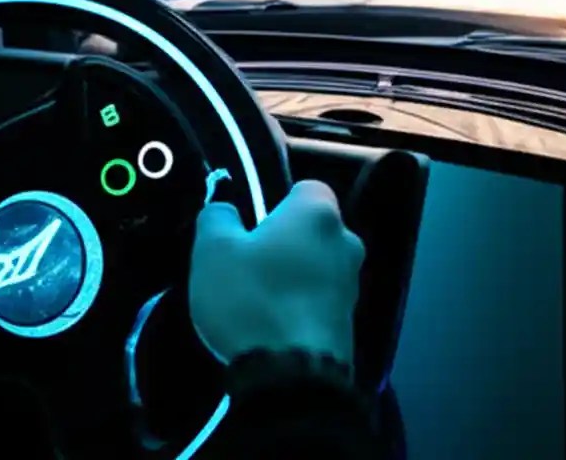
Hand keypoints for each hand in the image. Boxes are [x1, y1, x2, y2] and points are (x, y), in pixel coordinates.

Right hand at [189, 180, 363, 364]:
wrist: (292, 377)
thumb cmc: (252, 299)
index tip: (251, 225)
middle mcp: (346, 242)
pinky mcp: (351, 323)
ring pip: (318, 266)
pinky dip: (301, 306)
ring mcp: (352, 285)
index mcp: (318, 213)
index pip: (306, 188)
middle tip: (249, 263)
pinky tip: (273, 325)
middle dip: (286, 241)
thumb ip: (217, 217)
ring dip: (294, 276)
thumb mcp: (213, 251)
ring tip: (258, 300)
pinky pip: (321, 301)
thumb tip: (225, 209)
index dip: (276, 201)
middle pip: (313, 230)